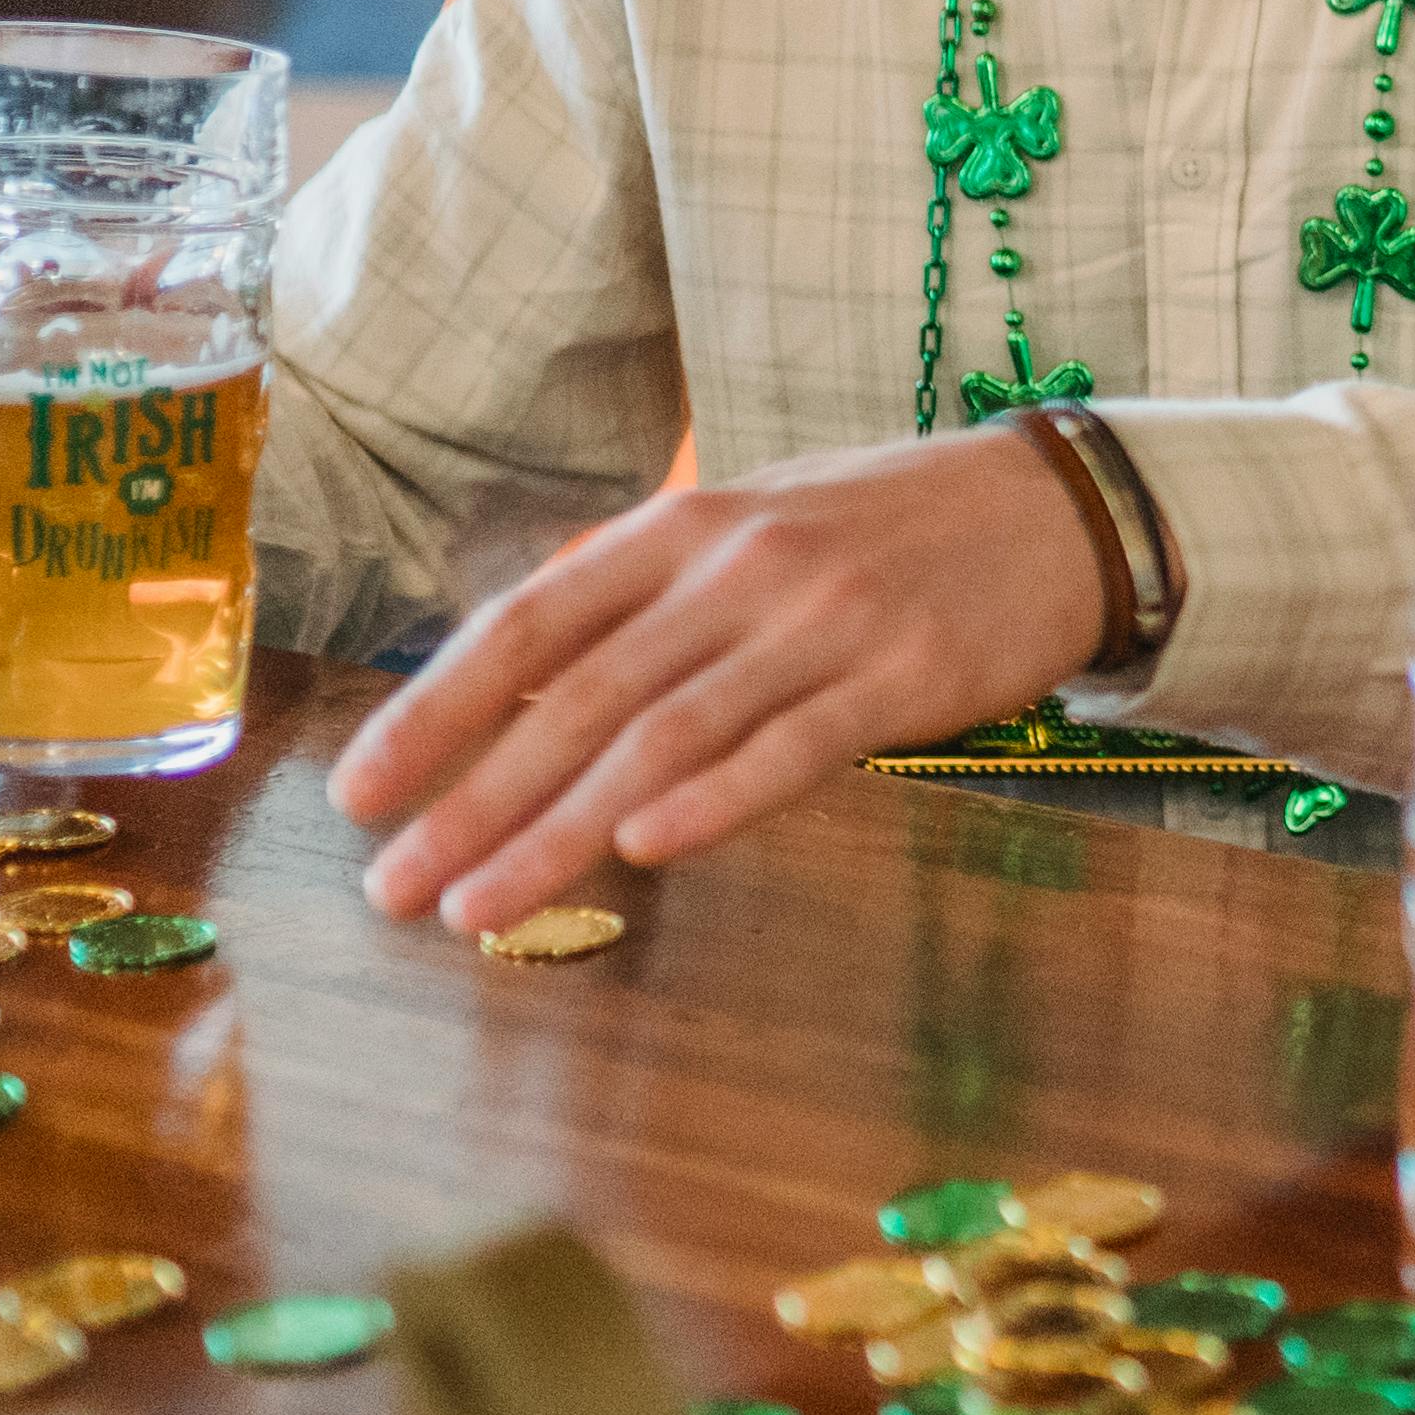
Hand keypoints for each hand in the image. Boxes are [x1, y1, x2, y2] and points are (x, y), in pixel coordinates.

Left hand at [326, 428, 1104, 934]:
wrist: (1055, 508)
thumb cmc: (883, 530)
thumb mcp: (749, 527)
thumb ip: (644, 597)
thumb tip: (519, 676)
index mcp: (682, 527)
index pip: (529, 622)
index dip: (437, 709)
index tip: (359, 791)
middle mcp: (737, 567)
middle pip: (580, 697)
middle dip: (474, 799)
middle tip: (397, 888)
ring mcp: (821, 621)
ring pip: (664, 736)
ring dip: (560, 830)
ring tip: (481, 906)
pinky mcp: (903, 677)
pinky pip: (792, 746)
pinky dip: (715, 798)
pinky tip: (647, 850)